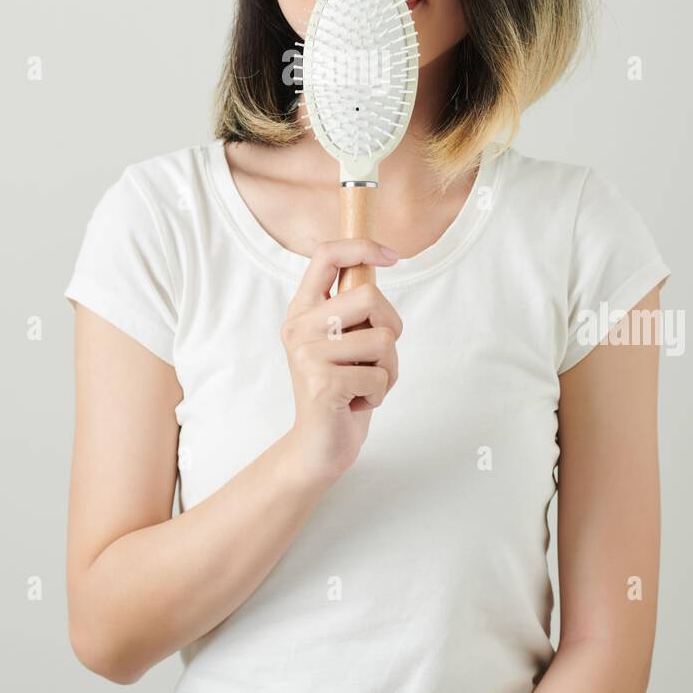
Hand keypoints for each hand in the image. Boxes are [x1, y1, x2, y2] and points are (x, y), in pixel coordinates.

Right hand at [281, 238, 402, 482]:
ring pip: (383, 340)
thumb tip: (379, 258)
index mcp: (302, 309)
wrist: (318, 446)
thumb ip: (352, 306)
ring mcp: (308, 355)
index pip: (326, 255)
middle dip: (391, 328)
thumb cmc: (341, 387)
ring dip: (388, 368)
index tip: (394, 257)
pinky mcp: (324, 384)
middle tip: (377, 355)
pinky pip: (380, 375)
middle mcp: (299, 327)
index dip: (362, 247)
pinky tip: (356, 402)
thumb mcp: (342, 340)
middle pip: (370, 297)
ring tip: (363, 384)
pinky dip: (380, 392)